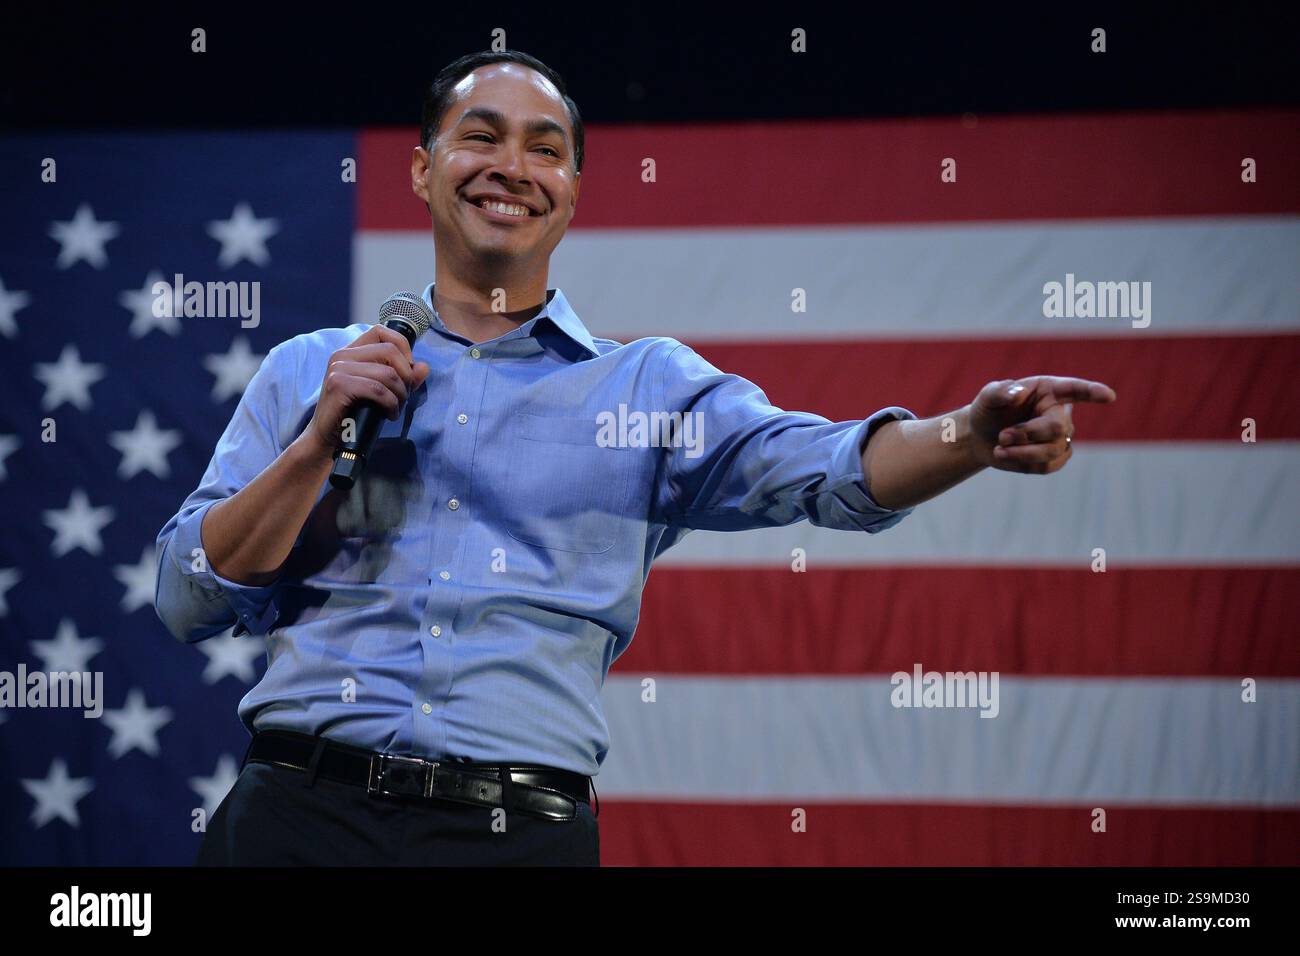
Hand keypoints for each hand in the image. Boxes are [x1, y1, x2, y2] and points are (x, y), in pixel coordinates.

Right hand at [303, 325, 430, 460]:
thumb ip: (402, 377)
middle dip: (406, 375)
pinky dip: (391, 404)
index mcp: (350, 352)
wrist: (328, 439)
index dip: (402, 346)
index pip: (381, 331)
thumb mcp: (381, 392)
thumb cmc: (355, 414)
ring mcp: (338, 369)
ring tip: (396, 408)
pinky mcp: (338, 385)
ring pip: (387, 373)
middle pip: (390, 350)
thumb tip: (424, 366)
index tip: (408, 370)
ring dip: (400, 394)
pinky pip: (377, 389)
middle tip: (404, 395)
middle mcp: (342, 356)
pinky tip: (390, 414)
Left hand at [967, 376, 1116, 473]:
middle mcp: (1059, 412)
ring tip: (999, 448)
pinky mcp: (1056, 457)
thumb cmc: (987, 411)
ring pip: (1053, 451)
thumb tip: (1016, 391)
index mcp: (1048, 391)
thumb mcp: (987, 397)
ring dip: (1022, 453)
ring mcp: (1061, 436)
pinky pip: (1047, 467)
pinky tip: (1008, 456)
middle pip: (1058, 428)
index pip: (1073, 390)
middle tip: (1002, 436)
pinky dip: (1023, 464)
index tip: (1108, 396)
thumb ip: (998, 392)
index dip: (1091, 392)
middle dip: (1027, 435)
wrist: (980, 436)